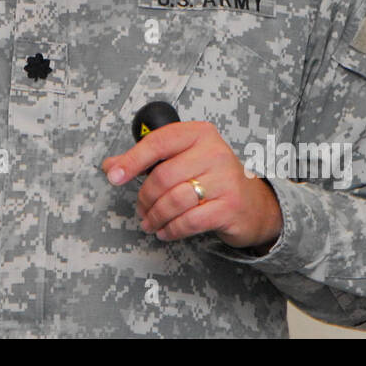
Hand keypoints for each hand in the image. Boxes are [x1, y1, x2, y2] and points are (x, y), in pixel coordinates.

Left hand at [101, 121, 282, 251]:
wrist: (254, 204)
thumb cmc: (211, 178)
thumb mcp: (182, 160)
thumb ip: (147, 161)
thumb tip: (111, 166)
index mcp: (199, 134)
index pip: (159, 143)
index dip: (132, 160)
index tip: (114, 177)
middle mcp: (214, 152)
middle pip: (163, 176)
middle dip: (145, 198)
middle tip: (140, 210)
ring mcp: (225, 180)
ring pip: (174, 200)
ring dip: (156, 216)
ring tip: (150, 223)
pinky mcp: (230, 207)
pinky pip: (189, 221)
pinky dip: (171, 229)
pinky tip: (165, 231)